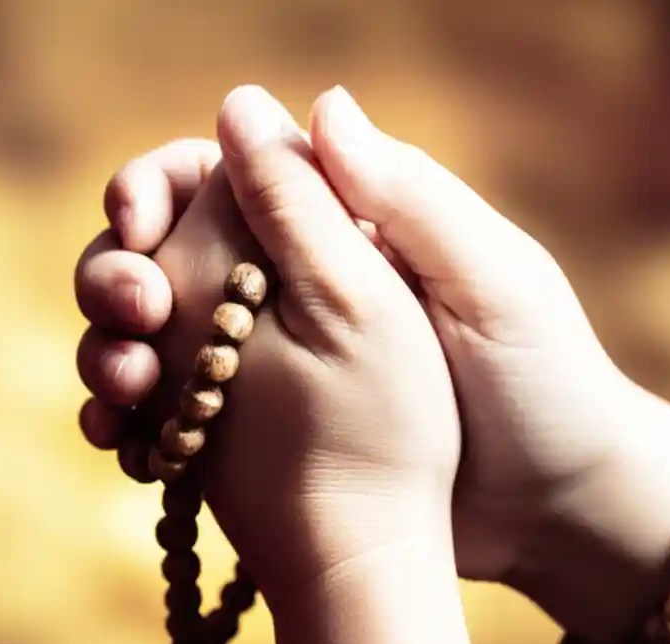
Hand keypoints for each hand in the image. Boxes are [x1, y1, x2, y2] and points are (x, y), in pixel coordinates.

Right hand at [78, 87, 649, 577]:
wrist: (557, 512)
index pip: (224, 181)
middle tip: (126, 310)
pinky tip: (122, 440)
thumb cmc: (543, 386)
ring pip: (156, 337)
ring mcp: (271, 368)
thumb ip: (407, 199)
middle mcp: (295, 291)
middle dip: (118, 271)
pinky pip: (175, 414)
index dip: (162, 187)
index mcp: (345, 234)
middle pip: (167, 256)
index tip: (134, 217)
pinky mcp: (261, 438)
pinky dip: (135, 420)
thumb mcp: (493, 283)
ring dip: (112, 346)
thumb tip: (316, 105)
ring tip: (120, 386)